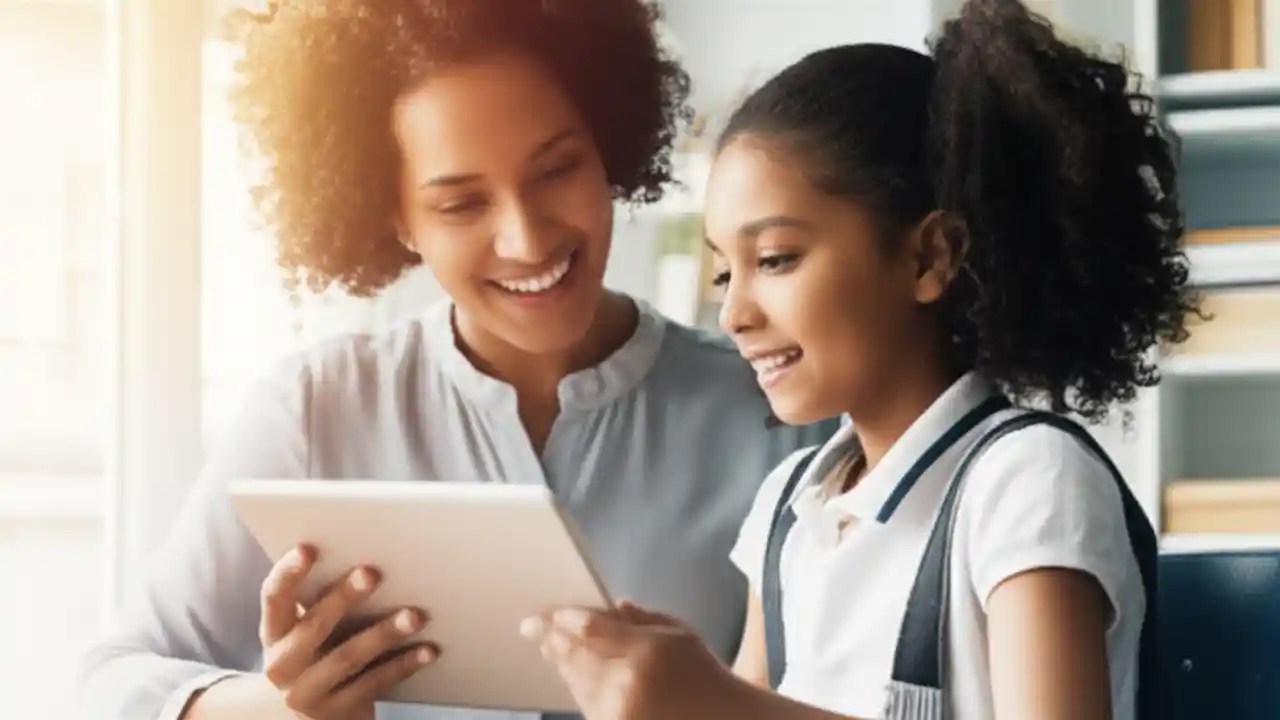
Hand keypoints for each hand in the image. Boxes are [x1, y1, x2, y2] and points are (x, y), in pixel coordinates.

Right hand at [258, 545, 438, 719]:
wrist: (308, 715)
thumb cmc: (317, 652)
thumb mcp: (307, 629)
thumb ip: (324, 598)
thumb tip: (370, 553)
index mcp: (274, 632)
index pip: (274, 597)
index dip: (288, 573)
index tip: (308, 548)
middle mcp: (283, 664)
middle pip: (314, 625)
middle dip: (344, 597)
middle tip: (372, 573)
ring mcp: (308, 693)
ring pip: (348, 657)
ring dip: (385, 633)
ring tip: (416, 615)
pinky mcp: (337, 713)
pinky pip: (374, 684)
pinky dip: (404, 665)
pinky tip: (428, 650)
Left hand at [520, 601, 743, 719]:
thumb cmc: (704, 676)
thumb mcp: (679, 634)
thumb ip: (642, 619)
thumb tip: (611, 607)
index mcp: (644, 652)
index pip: (588, 630)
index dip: (560, 620)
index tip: (541, 615)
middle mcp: (624, 685)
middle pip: (572, 656)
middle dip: (551, 639)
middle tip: (534, 627)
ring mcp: (616, 713)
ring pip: (573, 681)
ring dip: (560, 661)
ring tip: (550, 644)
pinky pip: (583, 702)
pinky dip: (575, 684)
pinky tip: (572, 671)